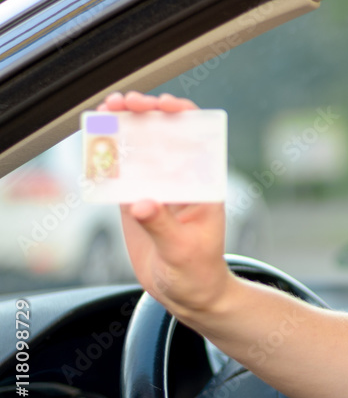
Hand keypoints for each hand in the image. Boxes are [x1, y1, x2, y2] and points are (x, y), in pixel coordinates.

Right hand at [99, 92, 231, 316]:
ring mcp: (157, 188)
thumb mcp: (182, 251)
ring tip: (104, 111)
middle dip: (145, 113)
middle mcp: (181, 180)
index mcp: (203, 184)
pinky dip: (107, 156)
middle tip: (122, 103)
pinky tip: (94, 142)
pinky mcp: (136, 201)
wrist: (188, 294)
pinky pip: (120, 172)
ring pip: (140, 149)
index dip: (181, 114)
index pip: (197, 137)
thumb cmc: (198, 272)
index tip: (161, 105)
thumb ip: (162, 225)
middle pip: (164, 134)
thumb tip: (140, 202)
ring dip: (122, 128)